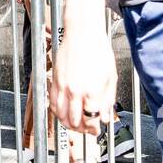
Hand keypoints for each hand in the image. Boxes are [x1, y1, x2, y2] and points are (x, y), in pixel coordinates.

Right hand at [49, 14, 116, 136]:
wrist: (83, 33)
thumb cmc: (98, 50)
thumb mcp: (110, 77)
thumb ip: (108, 99)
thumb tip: (105, 116)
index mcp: (92, 91)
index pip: (91, 120)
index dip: (95, 128)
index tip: (97, 129)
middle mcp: (76, 91)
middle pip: (75, 122)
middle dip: (82, 129)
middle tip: (87, 128)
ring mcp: (63, 86)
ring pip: (61, 115)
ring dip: (68, 123)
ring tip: (75, 123)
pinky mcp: (55, 80)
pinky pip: (53, 103)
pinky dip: (57, 112)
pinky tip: (64, 112)